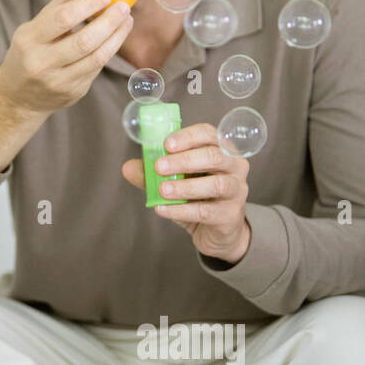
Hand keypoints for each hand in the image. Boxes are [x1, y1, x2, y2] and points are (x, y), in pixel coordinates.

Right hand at [0, 0, 133, 116]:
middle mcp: (41, 63)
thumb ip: (62, 2)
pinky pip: (96, 68)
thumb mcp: (35, 26)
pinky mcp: (73, 92)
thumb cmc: (29, 52)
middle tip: (123, 7)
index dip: (88, 4)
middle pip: (83, 40)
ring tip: (126, 20)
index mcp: (29, 40)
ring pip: (96, 57)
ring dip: (116, 36)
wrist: (17, 97)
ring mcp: (58, 81)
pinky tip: (116, 37)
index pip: (62, 19)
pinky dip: (109, 50)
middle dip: (108, 21)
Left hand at [121, 122, 251, 263]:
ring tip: (162, 190)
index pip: (208, 134)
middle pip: (214, 156)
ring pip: (216, 184)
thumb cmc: (197, 197)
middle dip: (184, 160)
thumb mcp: (174, 181)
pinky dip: (182, 210)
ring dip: (185, 186)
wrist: (215, 231)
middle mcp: (235, 166)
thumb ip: (152, 173)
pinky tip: (163, 209)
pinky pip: (207, 211)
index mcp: (220, 149)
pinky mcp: (231, 215)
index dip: (187, 137)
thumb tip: (127, 167)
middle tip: (159, 167)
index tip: (166, 144)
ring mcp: (237, 190)